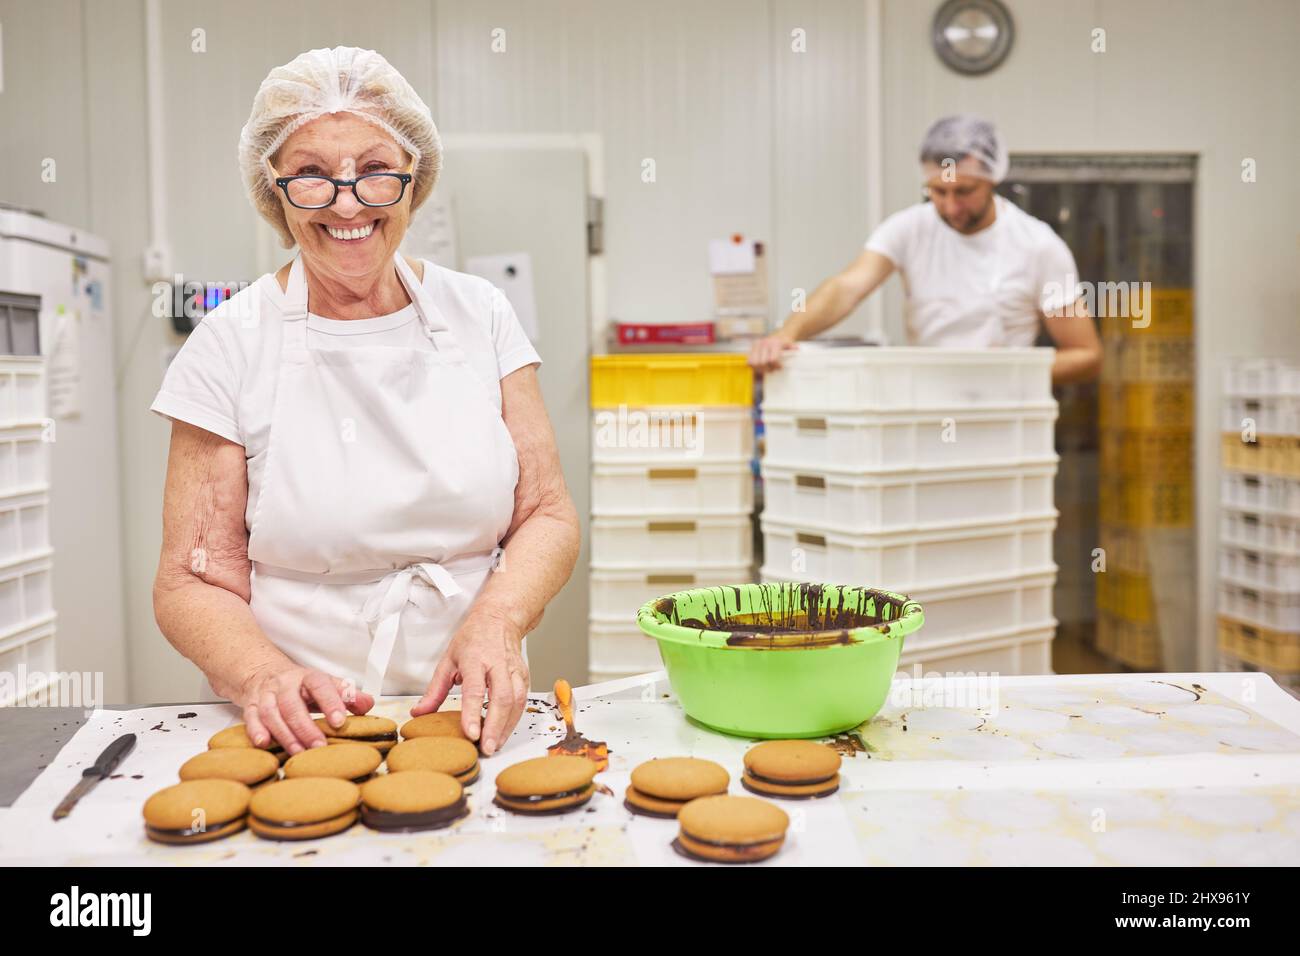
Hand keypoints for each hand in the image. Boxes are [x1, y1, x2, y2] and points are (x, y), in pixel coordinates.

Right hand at [233, 663, 374, 755]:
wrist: (265, 673)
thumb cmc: (302, 686)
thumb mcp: (327, 686)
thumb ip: (347, 695)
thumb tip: (368, 704)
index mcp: (308, 677)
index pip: (320, 685)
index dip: (331, 702)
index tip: (340, 722)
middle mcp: (285, 684)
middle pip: (292, 703)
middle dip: (306, 726)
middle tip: (319, 746)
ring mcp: (266, 694)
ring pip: (271, 712)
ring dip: (284, 734)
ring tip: (298, 752)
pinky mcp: (251, 706)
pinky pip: (250, 717)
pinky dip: (256, 730)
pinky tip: (264, 743)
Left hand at [411, 614, 529, 755]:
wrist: (499, 618)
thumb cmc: (472, 639)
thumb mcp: (447, 659)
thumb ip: (435, 690)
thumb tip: (419, 713)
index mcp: (475, 658)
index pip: (475, 689)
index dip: (472, 713)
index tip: (471, 733)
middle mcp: (497, 664)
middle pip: (502, 698)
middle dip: (495, 726)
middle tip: (486, 748)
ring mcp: (513, 669)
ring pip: (516, 701)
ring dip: (506, 726)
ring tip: (493, 745)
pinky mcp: (524, 675)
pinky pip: (523, 701)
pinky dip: (514, 719)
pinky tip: (503, 733)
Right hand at [748, 331, 796, 371]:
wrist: (781, 334)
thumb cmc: (786, 342)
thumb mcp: (791, 344)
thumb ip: (792, 347)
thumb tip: (797, 349)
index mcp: (774, 343)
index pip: (772, 359)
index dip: (775, 366)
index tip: (780, 367)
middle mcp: (764, 343)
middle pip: (762, 363)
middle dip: (767, 369)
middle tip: (773, 369)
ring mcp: (757, 345)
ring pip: (754, 363)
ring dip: (760, 369)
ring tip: (766, 369)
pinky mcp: (753, 347)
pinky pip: (749, 361)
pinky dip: (754, 366)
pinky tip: (760, 367)